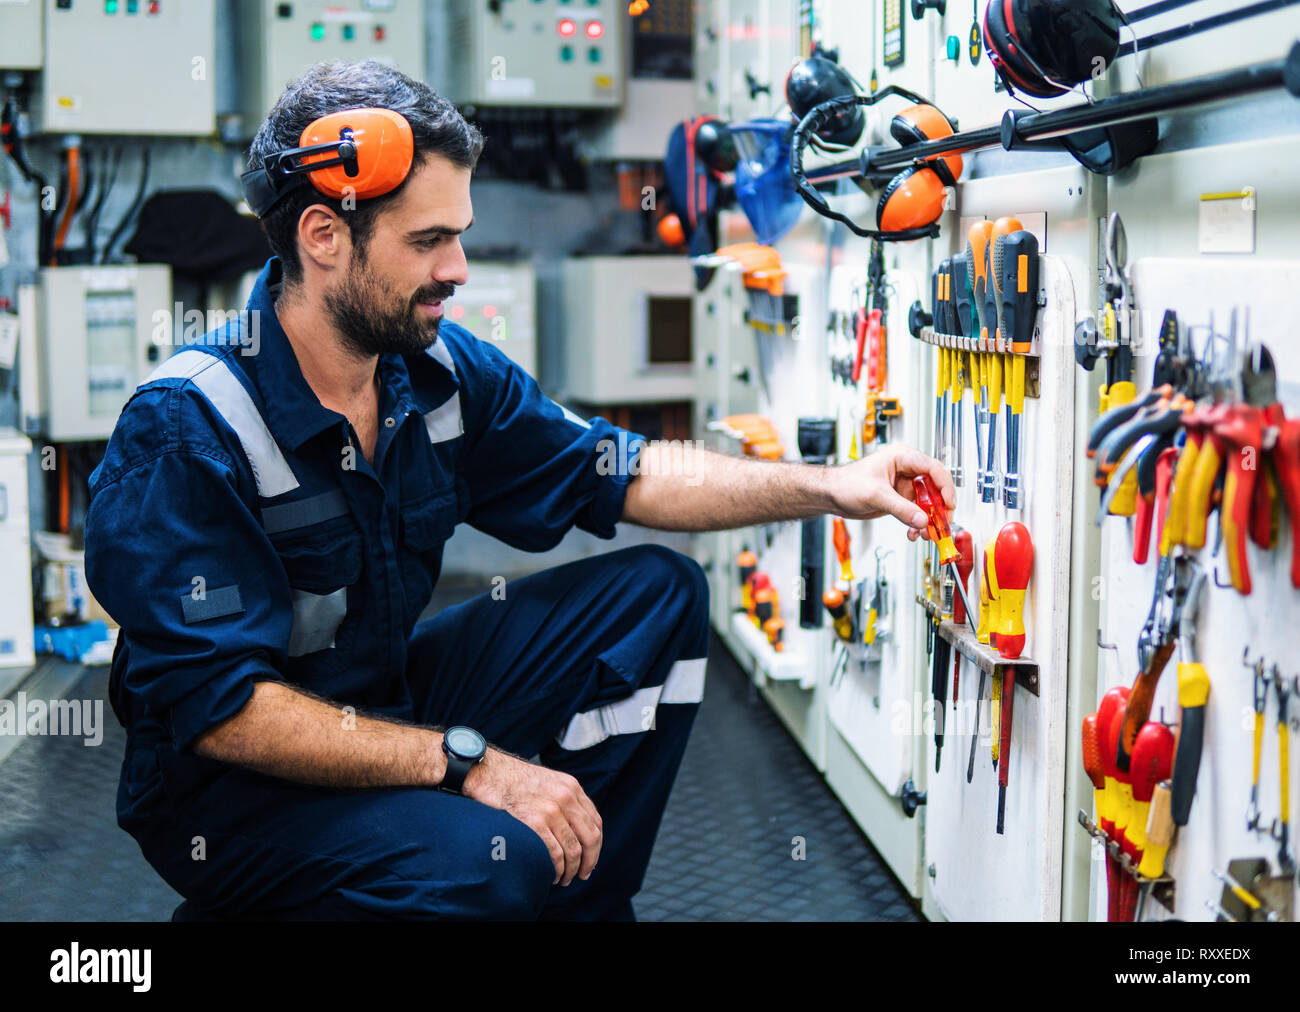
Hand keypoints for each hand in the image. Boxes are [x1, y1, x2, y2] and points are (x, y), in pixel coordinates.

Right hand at [464, 749, 602, 886]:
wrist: (490, 773)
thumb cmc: (515, 781)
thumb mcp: (549, 782)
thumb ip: (566, 799)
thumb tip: (577, 829)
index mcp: (572, 787)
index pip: (595, 822)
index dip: (595, 846)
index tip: (590, 859)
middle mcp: (566, 798)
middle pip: (590, 838)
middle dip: (589, 861)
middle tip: (582, 875)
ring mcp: (551, 810)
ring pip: (573, 850)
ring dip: (571, 870)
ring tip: (564, 879)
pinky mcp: (534, 822)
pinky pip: (554, 854)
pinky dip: (555, 869)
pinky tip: (551, 874)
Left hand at [824, 444, 955, 541]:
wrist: (831, 495)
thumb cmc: (846, 483)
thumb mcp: (876, 495)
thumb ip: (900, 509)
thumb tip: (922, 520)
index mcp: (902, 457)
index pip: (933, 469)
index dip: (945, 487)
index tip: (949, 504)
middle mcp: (907, 470)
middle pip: (935, 488)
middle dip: (939, 508)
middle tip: (941, 524)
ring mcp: (905, 485)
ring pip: (927, 503)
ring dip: (929, 520)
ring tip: (926, 533)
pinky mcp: (900, 499)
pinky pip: (917, 512)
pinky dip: (918, 524)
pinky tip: (914, 533)